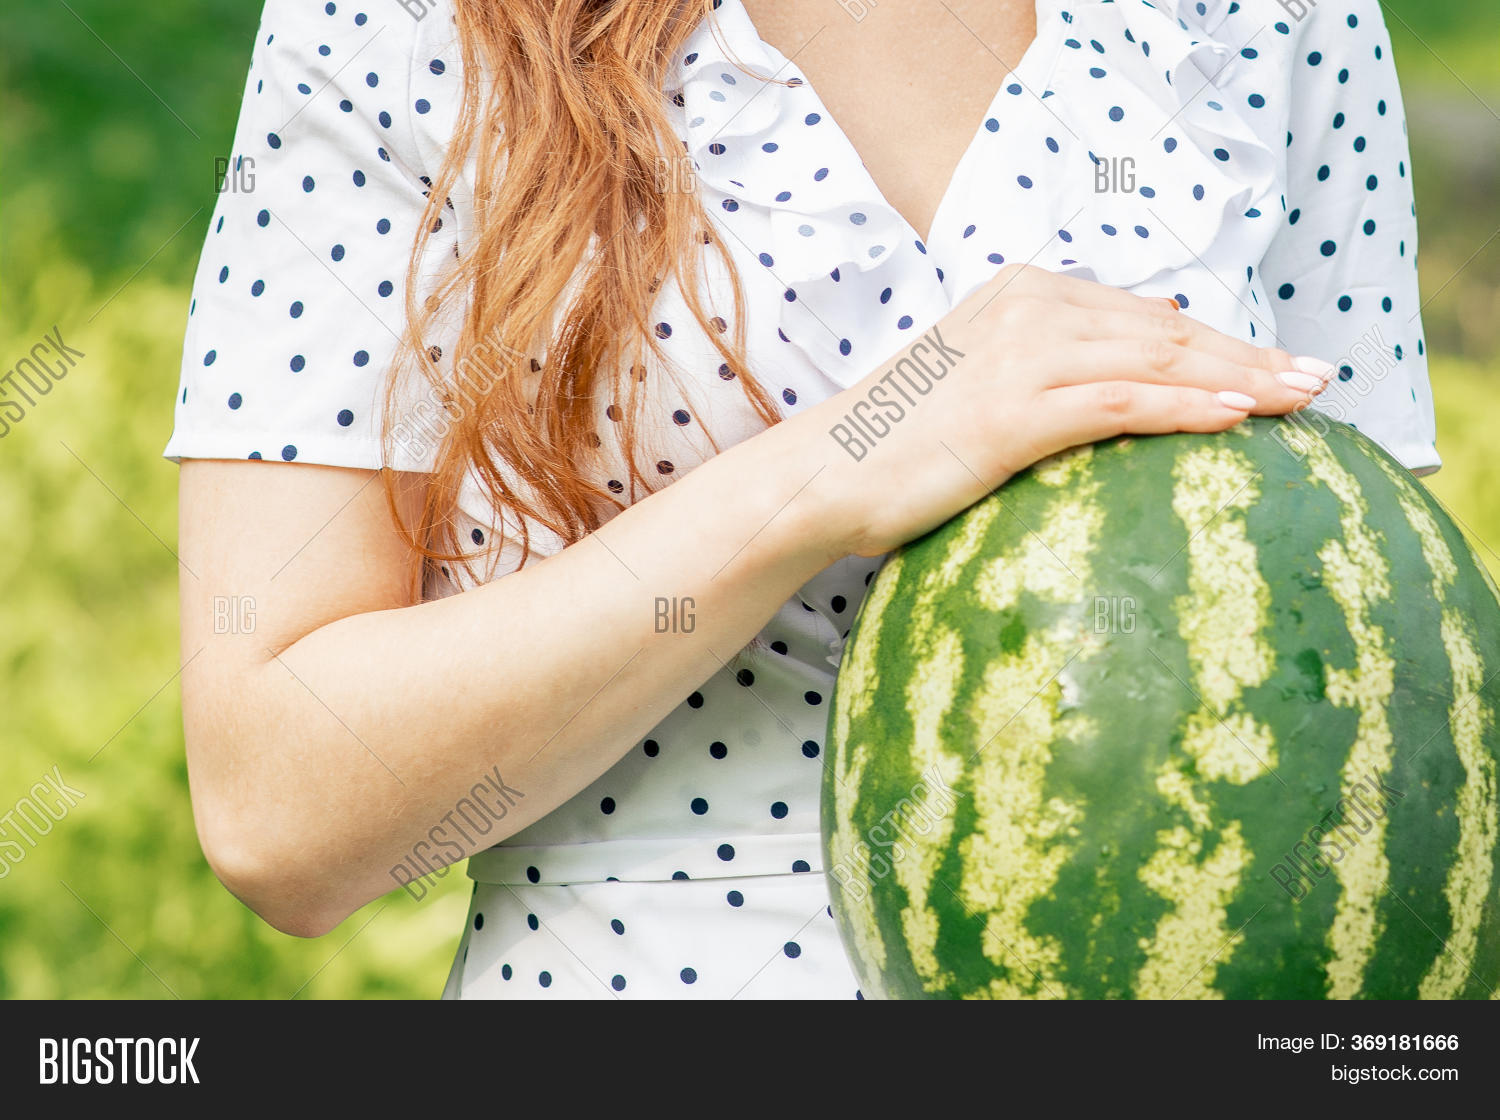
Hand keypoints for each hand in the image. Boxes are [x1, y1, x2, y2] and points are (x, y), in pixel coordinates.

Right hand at [816, 264, 1334, 557]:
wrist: (821, 474)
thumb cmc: (895, 446)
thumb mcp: (975, 387)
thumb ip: (1045, 371)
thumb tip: (1128, 377)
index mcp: (1022, 296)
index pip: (1144, 318)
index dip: (1219, 343)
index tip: (1274, 368)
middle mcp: (1028, 309)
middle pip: (1166, 333)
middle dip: (1250, 357)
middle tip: (1317, 381)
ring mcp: (1021, 355)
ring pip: (1157, 361)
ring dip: (1240, 381)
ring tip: (1301, 400)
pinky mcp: (1013, 410)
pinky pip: (1121, 403)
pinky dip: (1186, 408)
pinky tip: (1239, 419)